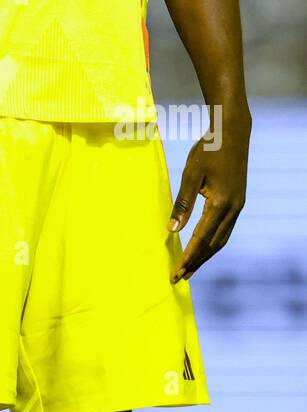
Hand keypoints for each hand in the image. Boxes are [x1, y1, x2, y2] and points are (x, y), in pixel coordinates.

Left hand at [168, 105, 250, 281]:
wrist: (232, 134)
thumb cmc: (208, 150)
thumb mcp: (191, 174)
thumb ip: (183, 203)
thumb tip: (172, 230)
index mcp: (220, 204)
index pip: (201, 238)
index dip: (188, 257)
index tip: (176, 273)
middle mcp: (233, 210)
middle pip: (213, 245)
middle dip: (196, 262)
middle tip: (180, 277)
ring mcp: (238, 207)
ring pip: (221, 240)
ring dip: (205, 256)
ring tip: (190, 268)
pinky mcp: (238, 202)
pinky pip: (225, 230)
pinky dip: (213, 243)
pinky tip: (203, 247)